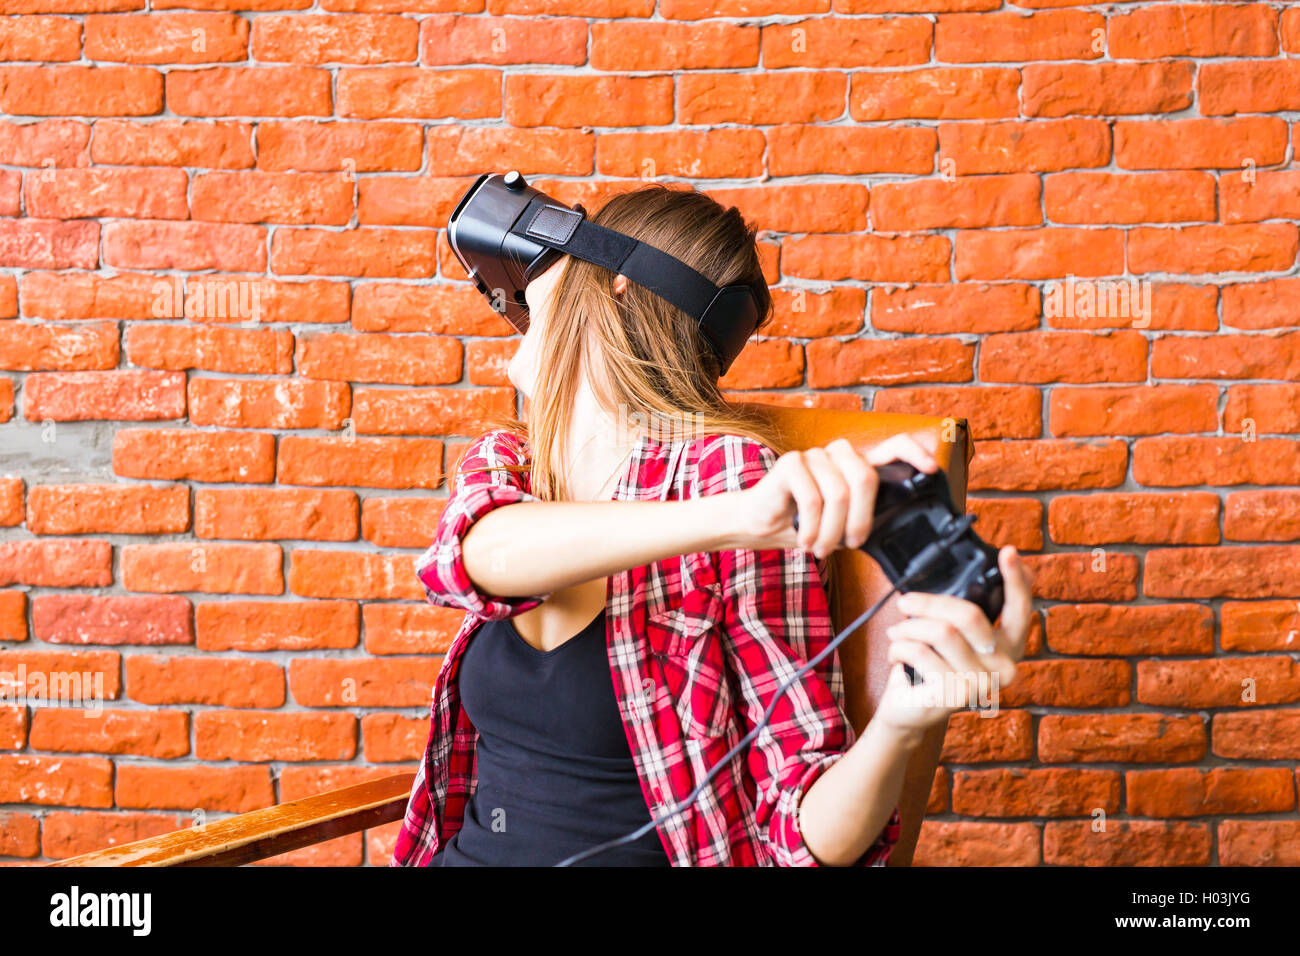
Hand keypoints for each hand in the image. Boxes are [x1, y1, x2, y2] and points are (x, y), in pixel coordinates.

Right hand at [731, 432, 940, 556]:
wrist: (760, 524)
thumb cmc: (805, 524)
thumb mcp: (844, 525)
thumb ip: (867, 518)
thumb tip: (898, 531)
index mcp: (857, 466)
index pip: (894, 447)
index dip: (915, 454)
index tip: (932, 471)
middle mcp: (839, 454)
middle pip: (865, 478)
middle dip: (861, 520)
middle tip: (851, 544)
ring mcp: (815, 455)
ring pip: (838, 494)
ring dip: (830, 531)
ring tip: (820, 547)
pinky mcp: (791, 463)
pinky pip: (812, 499)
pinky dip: (811, 527)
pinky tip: (805, 539)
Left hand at [874, 546, 1033, 738]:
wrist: (911, 711)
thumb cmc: (931, 666)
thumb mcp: (951, 638)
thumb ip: (961, 614)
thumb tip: (955, 574)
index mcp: (1009, 647)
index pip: (1020, 608)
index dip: (1016, 579)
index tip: (1009, 551)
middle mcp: (1004, 667)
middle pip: (969, 615)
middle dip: (929, 602)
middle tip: (905, 602)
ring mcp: (982, 684)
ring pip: (940, 632)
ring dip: (908, 628)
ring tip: (897, 633)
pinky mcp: (955, 696)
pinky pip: (920, 653)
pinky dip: (899, 647)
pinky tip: (896, 653)